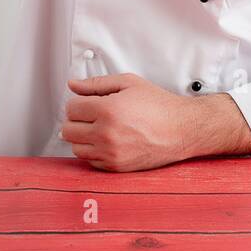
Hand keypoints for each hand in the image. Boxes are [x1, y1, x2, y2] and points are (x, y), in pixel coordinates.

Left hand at [60, 73, 194, 170]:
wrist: (182, 130)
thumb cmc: (159, 106)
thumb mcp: (129, 83)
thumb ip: (97, 83)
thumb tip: (73, 85)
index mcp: (107, 110)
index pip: (71, 108)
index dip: (78, 103)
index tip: (87, 103)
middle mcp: (106, 134)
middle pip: (68, 130)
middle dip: (76, 120)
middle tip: (90, 115)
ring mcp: (110, 153)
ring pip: (76, 148)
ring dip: (82, 137)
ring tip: (99, 128)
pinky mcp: (116, 167)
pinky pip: (90, 161)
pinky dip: (93, 151)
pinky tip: (107, 141)